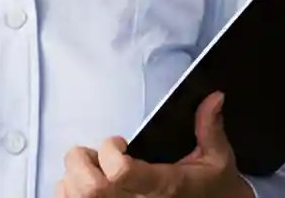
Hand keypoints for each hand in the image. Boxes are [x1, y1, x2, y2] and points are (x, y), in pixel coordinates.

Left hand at [56, 92, 252, 197]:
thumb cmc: (210, 187)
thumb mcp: (216, 158)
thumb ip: (210, 127)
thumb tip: (214, 97)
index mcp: (163, 186)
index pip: (121, 172)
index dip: (110, 151)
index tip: (119, 142)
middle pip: (89, 187)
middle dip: (81, 161)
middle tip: (94, 156)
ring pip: (75, 195)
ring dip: (72, 176)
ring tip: (91, 170)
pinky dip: (69, 192)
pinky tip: (84, 185)